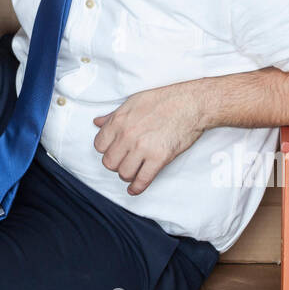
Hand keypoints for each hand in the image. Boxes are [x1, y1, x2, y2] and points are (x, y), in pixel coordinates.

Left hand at [92, 82, 210, 195]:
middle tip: (124, 161)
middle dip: (115, 164)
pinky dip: (137, 188)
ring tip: (133, 170)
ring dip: (127, 175)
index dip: (106, 150)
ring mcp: (143, 148)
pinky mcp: (159, 158)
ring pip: (124, 173)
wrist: (191, 103)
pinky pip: (142, 180)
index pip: (99, 146)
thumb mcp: (133, 102)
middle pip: (109, 163)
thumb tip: (97, 123)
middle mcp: (127, 135)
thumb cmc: (163, 100)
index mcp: (119, 121)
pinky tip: (134, 189)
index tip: (114, 150)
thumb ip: (113, 116)